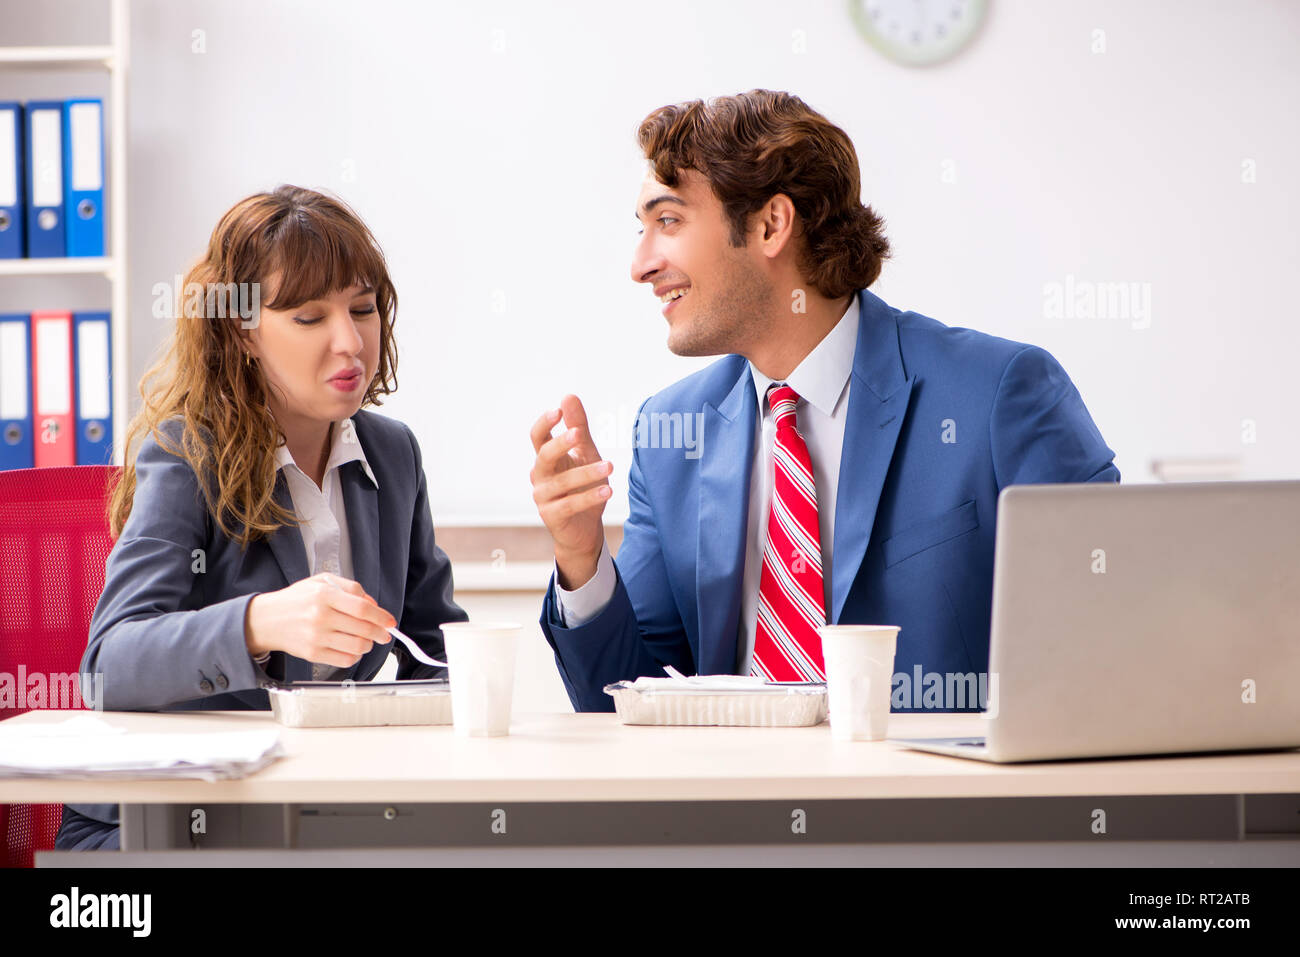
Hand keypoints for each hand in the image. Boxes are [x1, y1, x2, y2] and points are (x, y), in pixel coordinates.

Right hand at [245, 572, 394, 666]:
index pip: (362, 608)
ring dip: (369, 644)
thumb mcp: (321, 582)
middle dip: (380, 633)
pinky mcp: (313, 654)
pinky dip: (355, 655)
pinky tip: (352, 648)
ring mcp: (317, 637)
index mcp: (324, 595)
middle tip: (384, 634)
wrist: (266, 620)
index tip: (390, 622)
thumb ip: (350, 588)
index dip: (381, 616)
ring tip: (366, 639)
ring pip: (357, 646)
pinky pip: (345, 660)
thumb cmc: (296, 599)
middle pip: (364, 629)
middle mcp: (321, 617)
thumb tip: (373, 604)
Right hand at [529, 394, 611, 589]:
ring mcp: (542, 497)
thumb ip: (578, 426)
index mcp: (546, 458)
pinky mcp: (551, 517)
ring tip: (610, 466)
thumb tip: (568, 395)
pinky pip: (570, 505)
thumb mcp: (585, 453)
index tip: (559, 410)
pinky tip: (608, 490)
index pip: (538, 437)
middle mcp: (540, 476)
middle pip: (544, 456)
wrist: (584, 528)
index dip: (545, 423)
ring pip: (562, 482)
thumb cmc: (583, 486)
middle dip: (560, 444)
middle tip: (578, 433)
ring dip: (587, 473)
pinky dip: (590, 497)